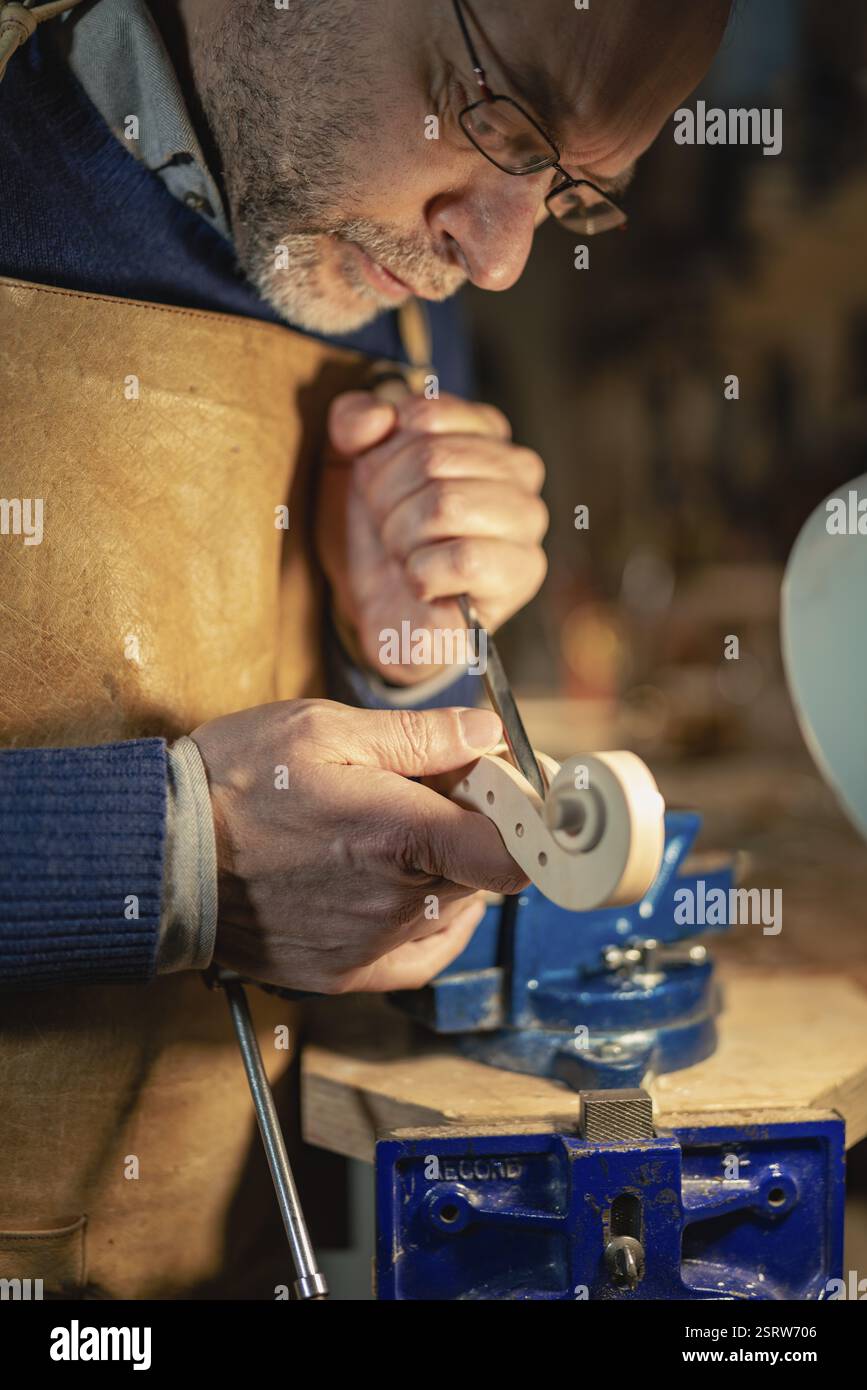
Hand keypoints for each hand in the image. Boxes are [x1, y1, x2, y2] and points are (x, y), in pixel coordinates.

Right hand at [190, 699, 527, 991]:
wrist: (158, 857)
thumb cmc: (233, 786)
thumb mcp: (323, 730)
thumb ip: (418, 738)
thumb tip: (485, 734)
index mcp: (401, 837)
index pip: (514, 854)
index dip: (528, 824)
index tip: (513, 797)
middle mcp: (395, 902)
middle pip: (482, 874)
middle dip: (472, 829)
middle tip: (427, 791)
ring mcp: (370, 945)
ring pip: (450, 909)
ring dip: (442, 872)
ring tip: (385, 833)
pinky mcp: (344, 973)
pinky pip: (420, 954)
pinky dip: (428, 922)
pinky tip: (406, 889)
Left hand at [319, 390, 547, 684]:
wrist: (386, 605)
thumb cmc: (385, 528)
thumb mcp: (354, 463)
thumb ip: (353, 422)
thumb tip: (380, 417)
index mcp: (486, 431)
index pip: (424, 416)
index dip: (382, 456)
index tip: (379, 488)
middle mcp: (519, 471)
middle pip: (432, 460)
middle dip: (387, 501)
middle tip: (389, 530)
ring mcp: (526, 521)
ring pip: (447, 506)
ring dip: (403, 538)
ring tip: (407, 554)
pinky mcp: (521, 573)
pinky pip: (463, 560)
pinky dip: (422, 574)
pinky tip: (423, 582)